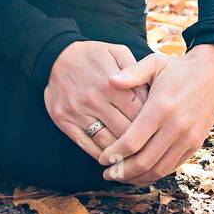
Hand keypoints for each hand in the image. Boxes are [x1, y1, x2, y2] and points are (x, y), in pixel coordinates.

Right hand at [44, 41, 149, 162]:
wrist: (55, 57)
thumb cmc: (93, 55)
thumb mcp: (117, 52)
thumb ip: (136, 71)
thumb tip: (151, 95)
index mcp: (112, 84)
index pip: (138, 113)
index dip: (151, 125)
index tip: (159, 132)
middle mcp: (95, 100)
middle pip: (124, 131)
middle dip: (140, 143)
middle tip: (152, 151)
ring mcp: (78, 112)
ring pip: (106, 142)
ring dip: (121, 154)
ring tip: (135, 160)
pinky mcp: (64, 121)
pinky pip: (86, 144)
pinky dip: (100, 155)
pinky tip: (112, 159)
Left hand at [98, 45, 213, 186]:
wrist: (213, 73)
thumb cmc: (178, 68)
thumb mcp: (154, 63)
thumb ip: (131, 73)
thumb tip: (110, 80)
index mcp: (161, 107)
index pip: (132, 141)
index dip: (114, 154)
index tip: (102, 159)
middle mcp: (175, 126)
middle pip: (144, 161)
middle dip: (122, 172)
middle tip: (107, 174)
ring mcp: (188, 137)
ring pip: (159, 169)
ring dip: (138, 177)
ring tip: (122, 178)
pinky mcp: (195, 144)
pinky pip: (173, 166)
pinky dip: (155, 174)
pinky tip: (142, 173)